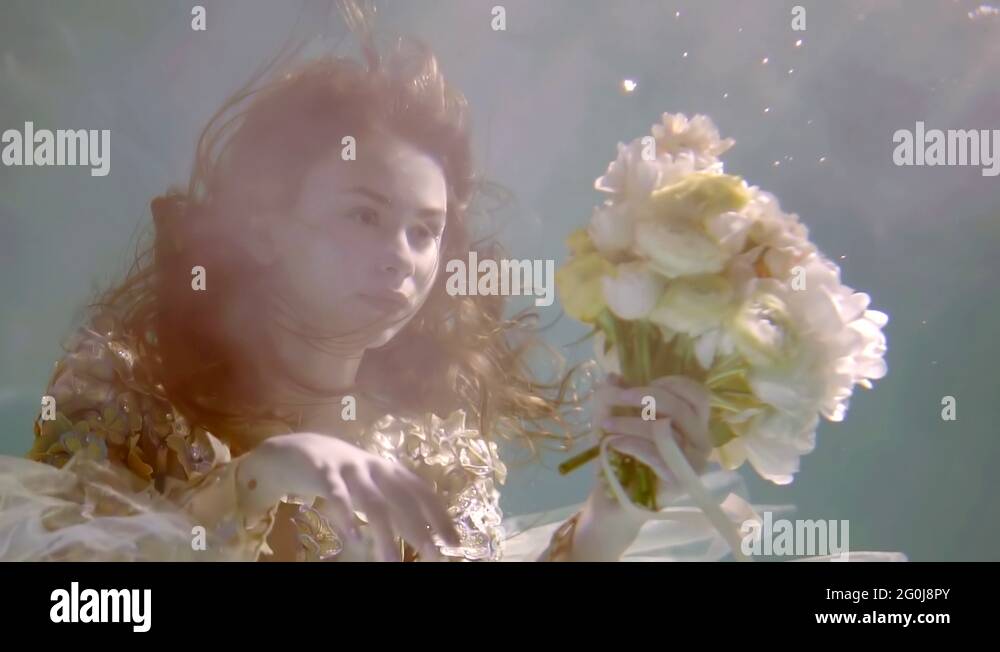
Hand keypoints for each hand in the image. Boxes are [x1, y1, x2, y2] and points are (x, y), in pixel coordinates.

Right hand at [237, 432, 460, 560]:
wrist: (293, 451)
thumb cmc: (339, 474)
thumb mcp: (369, 486)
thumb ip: (392, 506)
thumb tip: (421, 535)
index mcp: (390, 470)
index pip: (423, 492)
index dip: (440, 515)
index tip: (454, 542)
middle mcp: (375, 467)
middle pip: (403, 498)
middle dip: (420, 527)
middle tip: (433, 554)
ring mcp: (349, 468)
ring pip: (373, 502)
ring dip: (385, 533)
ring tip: (392, 560)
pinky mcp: (323, 471)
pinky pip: (337, 495)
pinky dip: (347, 516)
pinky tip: (354, 537)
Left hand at [592, 374, 712, 507]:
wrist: (615, 498)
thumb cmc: (623, 454)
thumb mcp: (617, 417)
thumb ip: (617, 396)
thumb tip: (612, 377)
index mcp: (693, 423)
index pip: (699, 394)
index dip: (672, 384)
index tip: (643, 387)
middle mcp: (701, 441)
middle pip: (682, 407)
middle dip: (645, 396)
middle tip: (616, 397)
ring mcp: (694, 463)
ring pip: (666, 430)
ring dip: (630, 421)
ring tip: (606, 423)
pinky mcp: (680, 481)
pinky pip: (656, 454)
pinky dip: (631, 443)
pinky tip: (613, 443)